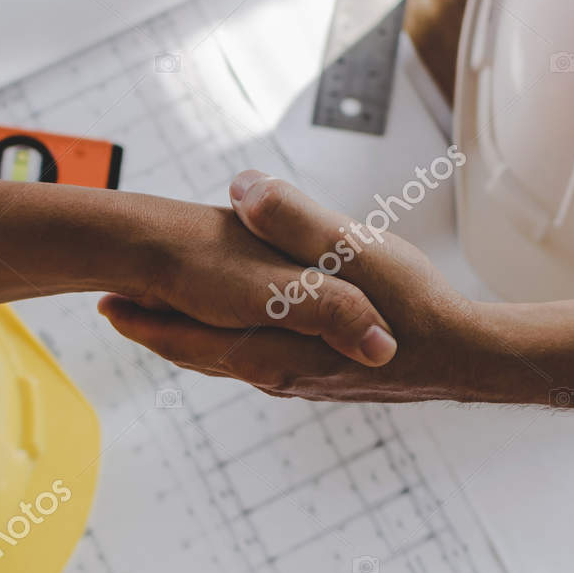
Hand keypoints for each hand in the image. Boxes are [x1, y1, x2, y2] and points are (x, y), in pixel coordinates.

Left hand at [103, 189, 399, 367]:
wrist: (466, 358)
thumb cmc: (413, 303)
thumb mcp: (353, 249)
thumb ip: (295, 221)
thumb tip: (242, 190)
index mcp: (272, 346)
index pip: (188, 334)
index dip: (146, 315)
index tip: (107, 296)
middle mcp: (278, 374)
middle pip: (201, 354)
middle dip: (158, 330)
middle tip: (115, 309)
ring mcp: (302, 382)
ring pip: (230, 363)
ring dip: (192, 340)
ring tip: (161, 319)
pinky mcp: (325, 381)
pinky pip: (261, 363)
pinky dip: (231, 348)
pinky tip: (239, 337)